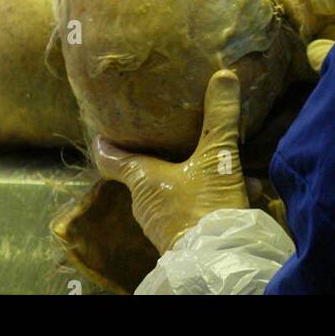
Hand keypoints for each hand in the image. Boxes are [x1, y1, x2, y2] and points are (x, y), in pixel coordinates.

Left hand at [93, 70, 248, 253]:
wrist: (220, 261)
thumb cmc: (206, 206)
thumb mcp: (217, 157)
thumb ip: (220, 117)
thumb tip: (224, 74)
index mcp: (142, 179)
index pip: (110, 159)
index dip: (104, 143)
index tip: (100, 130)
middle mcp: (145, 203)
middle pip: (140, 173)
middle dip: (153, 155)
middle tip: (164, 133)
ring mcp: (161, 224)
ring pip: (168, 190)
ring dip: (184, 176)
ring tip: (206, 158)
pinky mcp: (181, 236)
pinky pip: (188, 207)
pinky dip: (203, 195)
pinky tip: (234, 188)